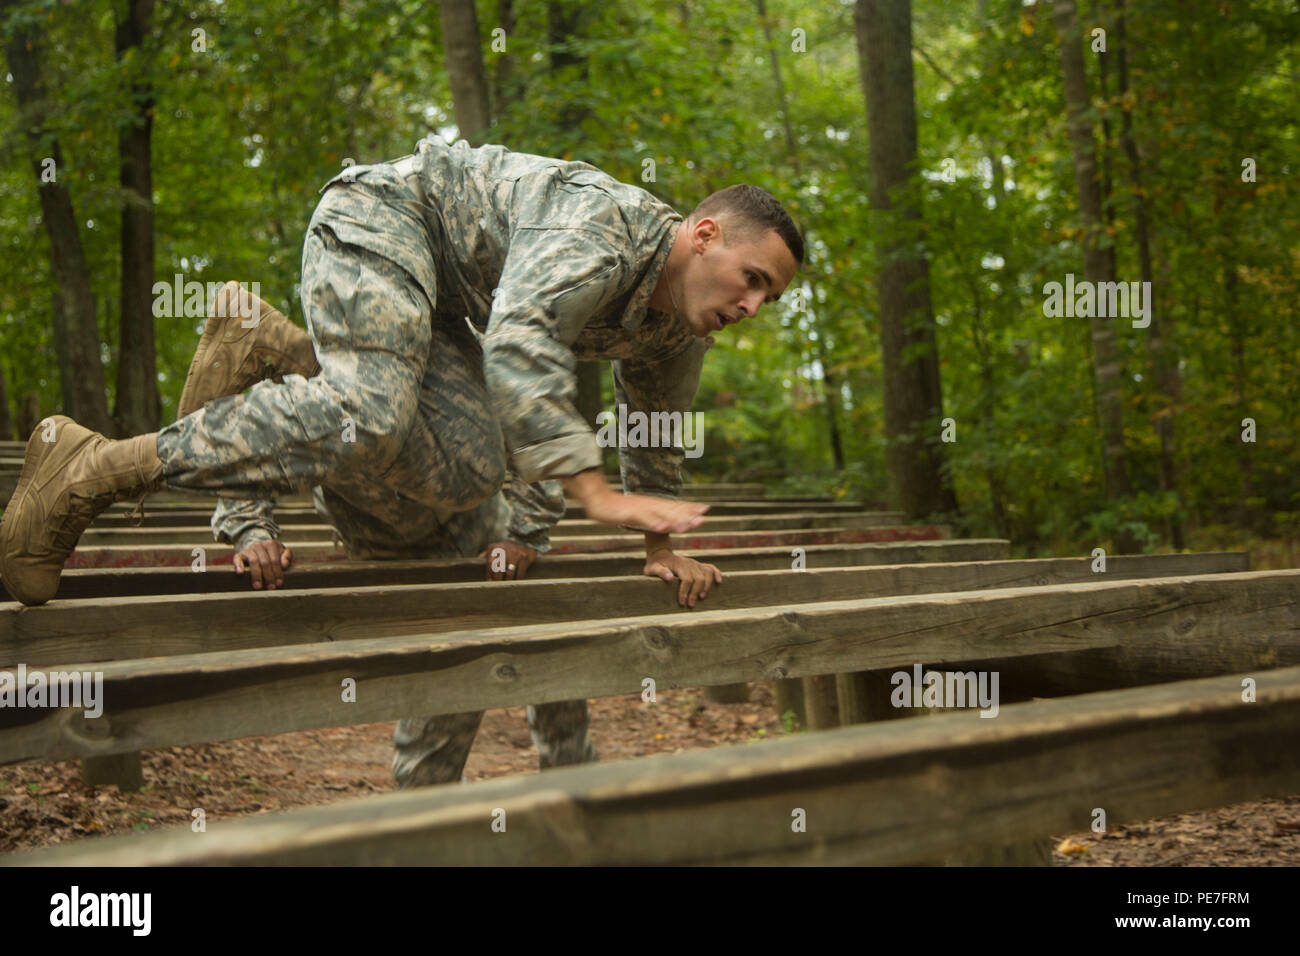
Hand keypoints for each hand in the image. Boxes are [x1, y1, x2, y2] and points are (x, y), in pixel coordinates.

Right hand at [233, 539, 292, 589]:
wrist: (259, 548)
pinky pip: (237, 559)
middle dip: (268, 576)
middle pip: (265, 562)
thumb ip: (287, 556)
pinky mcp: (240, 554)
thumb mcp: (283, 552)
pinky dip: (239, 565)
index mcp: (271, 544)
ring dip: (256, 575)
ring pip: (253, 561)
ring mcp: (249, 549)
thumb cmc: (273, 553)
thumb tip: (285, 564)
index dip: (278, 572)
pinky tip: (241, 573)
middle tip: (271, 587)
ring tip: (258, 586)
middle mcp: (259, 545)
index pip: (275, 560)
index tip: (279, 583)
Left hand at [478, 540, 537, 580]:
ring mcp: (516, 554)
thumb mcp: (496, 547)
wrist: (525, 543)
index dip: (489, 573)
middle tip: (497, 585)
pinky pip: (520, 573)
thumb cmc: (507, 548)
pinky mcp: (525, 558)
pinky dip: (517, 580)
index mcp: (496, 548)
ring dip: (507, 581)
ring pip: (509, 573)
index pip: (490, 562)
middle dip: (497, 579)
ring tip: (506, 586)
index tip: (489, 581)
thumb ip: (487, 552)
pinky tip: (515, 583)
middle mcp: (505, 550)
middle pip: (499, 568)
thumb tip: (478, 559)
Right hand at [584, 491, 709, 534]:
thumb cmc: (619, 509)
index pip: (675, 506)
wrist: (599, 501)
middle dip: (689, 514)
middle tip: (704, 517)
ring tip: (689, 526)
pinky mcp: (630, 514)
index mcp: (653, 504)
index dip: (690, 508)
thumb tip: (666, 522)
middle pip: (672, 510)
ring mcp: (641, 509)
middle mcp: (650, 505)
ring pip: (661, 515)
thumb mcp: (640, 511)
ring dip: (675, 520)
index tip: (705, 509)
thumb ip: (653, 515)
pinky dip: (652, 524)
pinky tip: (662, 528)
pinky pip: (643, 520)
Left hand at [645, 549, 721, 607]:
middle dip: (695, 593)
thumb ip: (660, 572)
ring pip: (707, 574)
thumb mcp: (652, 568)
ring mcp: (695, 563)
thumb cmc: (655, 564)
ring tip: (701, 597)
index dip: (685, 591)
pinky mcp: (699, 565)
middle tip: (690, 605)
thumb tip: (670, 578)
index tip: (682, 602)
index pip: (686, 579)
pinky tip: (719, 582)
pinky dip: (717, 574)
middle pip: (698, 578)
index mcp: (679, 564)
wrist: (660, 555)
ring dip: (707, 586)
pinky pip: (711, 568)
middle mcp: (689, 563)